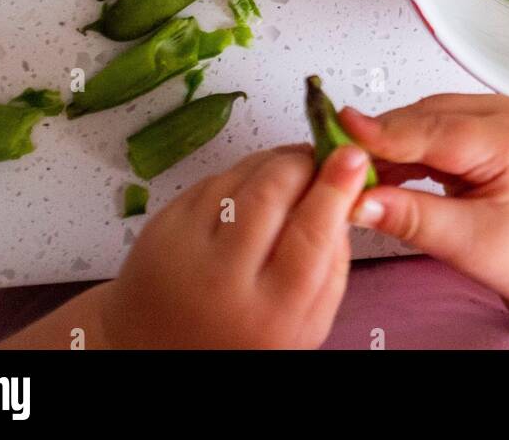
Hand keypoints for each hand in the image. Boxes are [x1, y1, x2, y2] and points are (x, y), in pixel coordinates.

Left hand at [99, 143, 369, 347]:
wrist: (155, 350)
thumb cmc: (240, 338)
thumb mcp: (306, 326)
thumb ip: (334, 268)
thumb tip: (344, 200)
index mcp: (270, 313)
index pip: (311, 232)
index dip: (336, 186)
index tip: (353, 157)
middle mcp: (222, 280)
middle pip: (272, 191)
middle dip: (303, 164)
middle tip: (320, 161)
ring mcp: (183, 250)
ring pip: (240, 176)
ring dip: (274, 162)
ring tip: (290, 172)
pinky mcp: (159, 228)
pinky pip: (213, 180)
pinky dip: (242, 174)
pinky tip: (252, 189)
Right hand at [341, 94, 508, 312]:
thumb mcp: (467, 243)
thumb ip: (411, 217)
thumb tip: (358, 199)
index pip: (437, 130)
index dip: (384, 133)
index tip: (339, 132)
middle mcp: (508, 116)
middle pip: (426, 118)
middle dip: (380, 141)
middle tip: (335, 166)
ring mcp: (497, 118)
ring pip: (424, 120)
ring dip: (389, 145)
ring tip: (354, 175)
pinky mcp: (482, 129)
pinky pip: (433, 130)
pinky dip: (405, 151)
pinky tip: (381, 174)